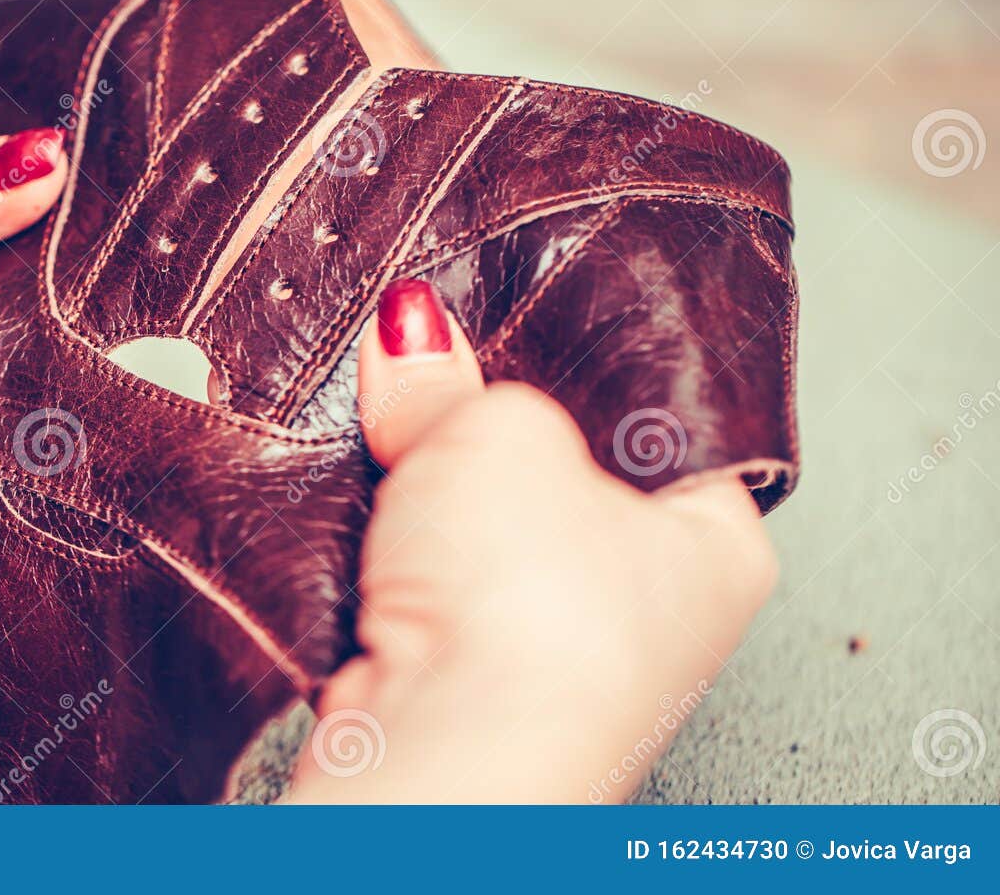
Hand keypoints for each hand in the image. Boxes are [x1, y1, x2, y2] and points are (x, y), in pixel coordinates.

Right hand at [288, 279, 776, 802]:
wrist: (447, 755)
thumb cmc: (536, 626)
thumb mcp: (497, 433)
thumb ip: (455, 378)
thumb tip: (414, 335)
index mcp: (713, 541)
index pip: (657, 424)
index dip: (577, 365)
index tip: (511, 326)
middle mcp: (647, 609)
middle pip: (551, 473)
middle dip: (483, 432)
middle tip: (435, 385)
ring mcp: (549, 655)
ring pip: (473, 537)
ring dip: (425, 501)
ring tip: (398, 464)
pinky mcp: (462, 685)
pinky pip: (418, 591)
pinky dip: (387, 563)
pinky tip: (369, 540)